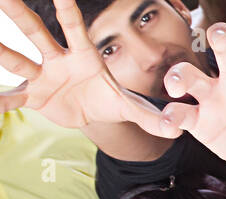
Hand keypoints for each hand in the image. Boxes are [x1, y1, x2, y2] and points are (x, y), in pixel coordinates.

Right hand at [0, 0, 174, 135]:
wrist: (94, 113)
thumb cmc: (111, 99)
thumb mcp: (132, 108)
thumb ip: (151, 117)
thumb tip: (177, 129)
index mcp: (84, 56)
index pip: (74, 28)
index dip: (67, 9)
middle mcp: (59, 59)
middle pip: (37, 33)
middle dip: (19, 14)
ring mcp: (43, 75)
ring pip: (19, 60)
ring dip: (3, 52)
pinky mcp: (34, 95)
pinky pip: (14, 96)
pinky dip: (2, 99)